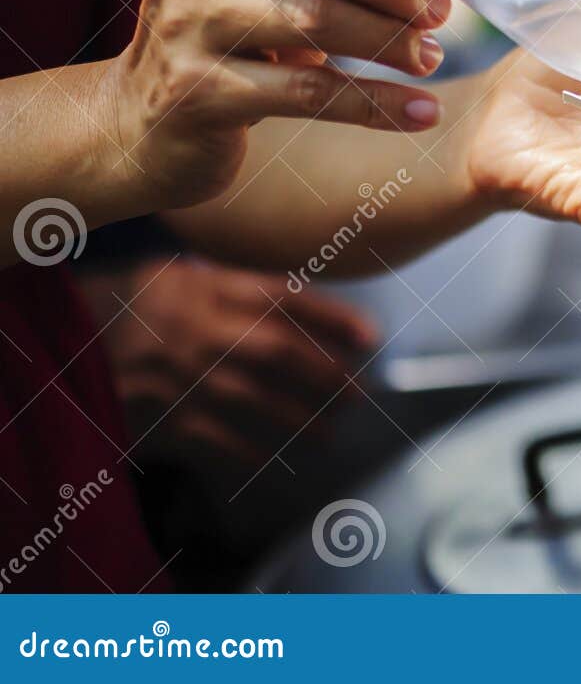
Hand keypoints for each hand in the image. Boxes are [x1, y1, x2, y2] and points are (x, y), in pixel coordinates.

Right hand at [93, 258, 376, 468]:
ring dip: (302, 421)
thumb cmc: (125, 308)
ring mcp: (178, 377)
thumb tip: (299, 307)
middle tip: (357, 395)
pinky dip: (255, 454)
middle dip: (327, 376)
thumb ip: (229, 287)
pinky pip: (221, 443)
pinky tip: (279, 459)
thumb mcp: (172, 277)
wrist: (52, 346)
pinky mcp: (161, 421)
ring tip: (329, 432)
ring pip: (257, 402)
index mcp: (202, 287)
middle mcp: (195, 330)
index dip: (333, 318)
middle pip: (279, 352)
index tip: (371, 337)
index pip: (283, 297)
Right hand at [107, 0, 483, 209]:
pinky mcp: (197, 92)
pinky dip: (374, 103)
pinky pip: (307, 94)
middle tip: (445, 12)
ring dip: (389, 42)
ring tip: (432, 59)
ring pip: (315, 22)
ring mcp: (188, 25)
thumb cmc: (231, 38)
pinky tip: (420, 113)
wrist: (140, 121)